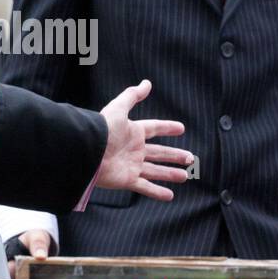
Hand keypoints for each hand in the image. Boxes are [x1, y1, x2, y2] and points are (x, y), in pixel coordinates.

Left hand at [95, 80, 192, 199]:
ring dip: (170, 174)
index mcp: (133, 132)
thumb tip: (147, 83)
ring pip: (156, 171)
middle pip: (159, 153)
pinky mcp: (127, 180)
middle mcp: (134, 150)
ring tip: (185, 176)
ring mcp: (132, 166)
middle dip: (174, 156)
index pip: (154, 128)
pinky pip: (146, 187)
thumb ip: (132, 96)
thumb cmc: (103, 129)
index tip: (181, 128)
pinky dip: (158, 192)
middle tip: (190, 158)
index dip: (167, 128)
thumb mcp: (119, 108)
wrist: (88, 151)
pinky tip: (170, 195)